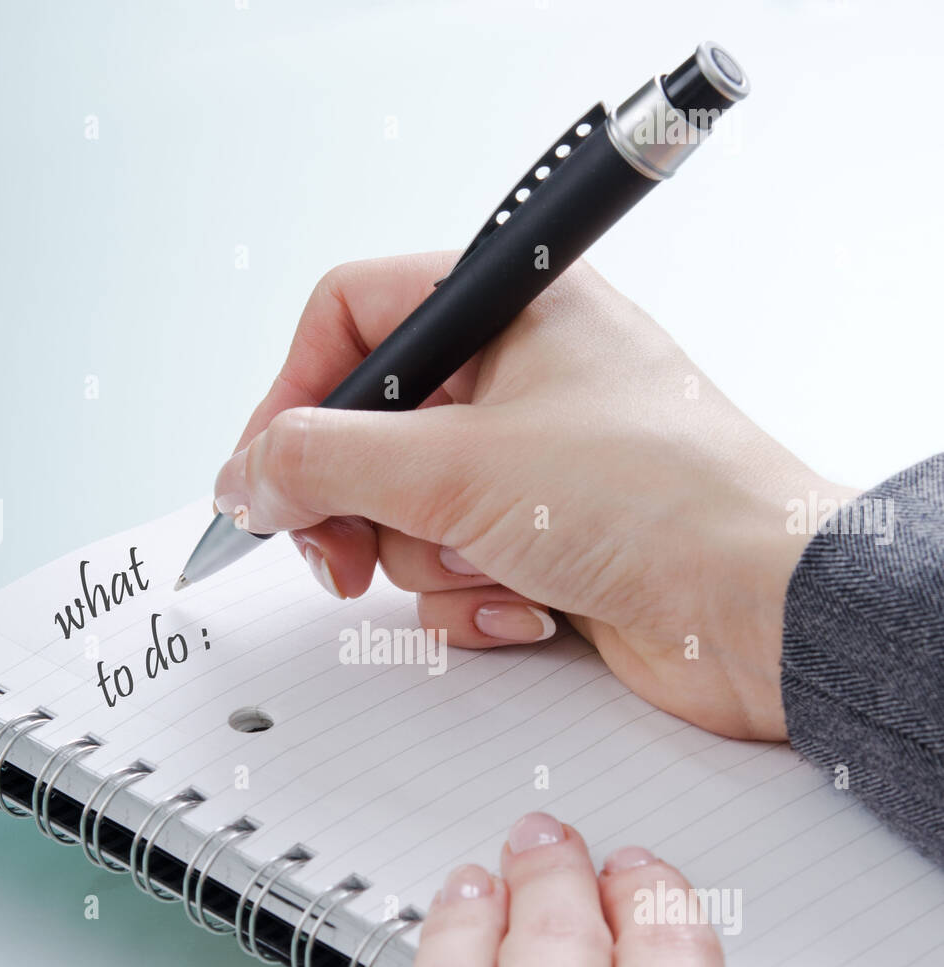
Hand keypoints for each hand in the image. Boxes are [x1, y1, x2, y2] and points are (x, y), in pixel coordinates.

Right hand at [214, 254, 858, 739]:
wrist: (765, 612)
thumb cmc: (661, 502)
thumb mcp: (457, 468)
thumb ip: (324, 463)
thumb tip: (248, 472)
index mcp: (511, 307)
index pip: (352, 316)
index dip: (292, 395)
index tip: (262, 474)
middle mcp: (520, 377)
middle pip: (367, 430)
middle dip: (356, 506)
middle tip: (340, 556)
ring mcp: (533, 464)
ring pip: (406, 512)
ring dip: (432, 561)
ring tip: (493, 566)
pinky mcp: (546, 542)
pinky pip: (455, 570)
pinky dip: (475, 601)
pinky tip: (529, 609)